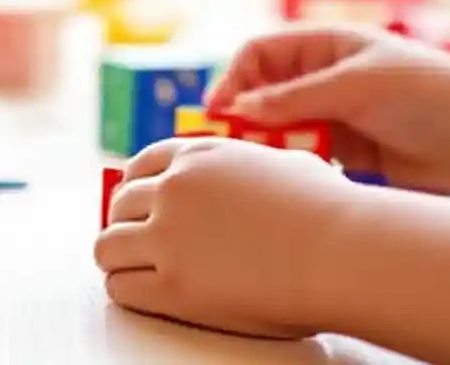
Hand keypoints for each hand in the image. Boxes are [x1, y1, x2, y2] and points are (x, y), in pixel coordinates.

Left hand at [95, 138, 360, 338]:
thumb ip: (253, 165)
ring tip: (132, 270)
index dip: (133, 189)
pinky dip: (125, 290)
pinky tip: (141, 293)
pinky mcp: (172, 284)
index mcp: (198, 156)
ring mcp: (168, 235)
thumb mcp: (285, 162)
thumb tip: (260, 171)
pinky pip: (121, 287)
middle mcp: (174, 189)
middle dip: (125, 225)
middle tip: (134, 243)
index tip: (133, 205)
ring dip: (117, 259)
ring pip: (107, 246)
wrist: (342, 250)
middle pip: (119, 206)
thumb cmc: (330, 211)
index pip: (140, 166)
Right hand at [205, 24, 449, 193]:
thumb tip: (238, 110)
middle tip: (227, 145)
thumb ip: (294, 99)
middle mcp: (322, 79)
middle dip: (242, 118)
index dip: (233, 78)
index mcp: (323, 46)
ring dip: (266, 146)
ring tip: (261, 165)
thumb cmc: (425, 92)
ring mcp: (332, 117)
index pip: (259, 54)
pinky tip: (292, 179)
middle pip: (261, 95)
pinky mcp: (345, 155)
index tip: (219, 111)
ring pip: (278, 131)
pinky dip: (291, 169)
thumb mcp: (354, 85)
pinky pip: (303, 160)